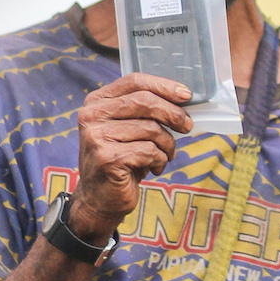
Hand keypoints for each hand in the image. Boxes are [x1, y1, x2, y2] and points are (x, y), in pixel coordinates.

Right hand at [69, 73, 193, 242]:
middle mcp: (92, 116)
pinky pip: (149, 151)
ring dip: (168, 144)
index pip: (134, 82)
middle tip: (187, 126)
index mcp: (96, 102)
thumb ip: (144, 110)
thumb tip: (183, 97)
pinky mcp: (107, 158)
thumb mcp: (128, 128)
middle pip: (145, 102)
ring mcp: (96, 137)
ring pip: (151, 129)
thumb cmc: (121, 160)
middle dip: (173, 114)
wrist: (99, 199)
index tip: (186, 94)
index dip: (163, 86)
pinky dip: (160, 160)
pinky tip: (154, 168)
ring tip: (165, 155)